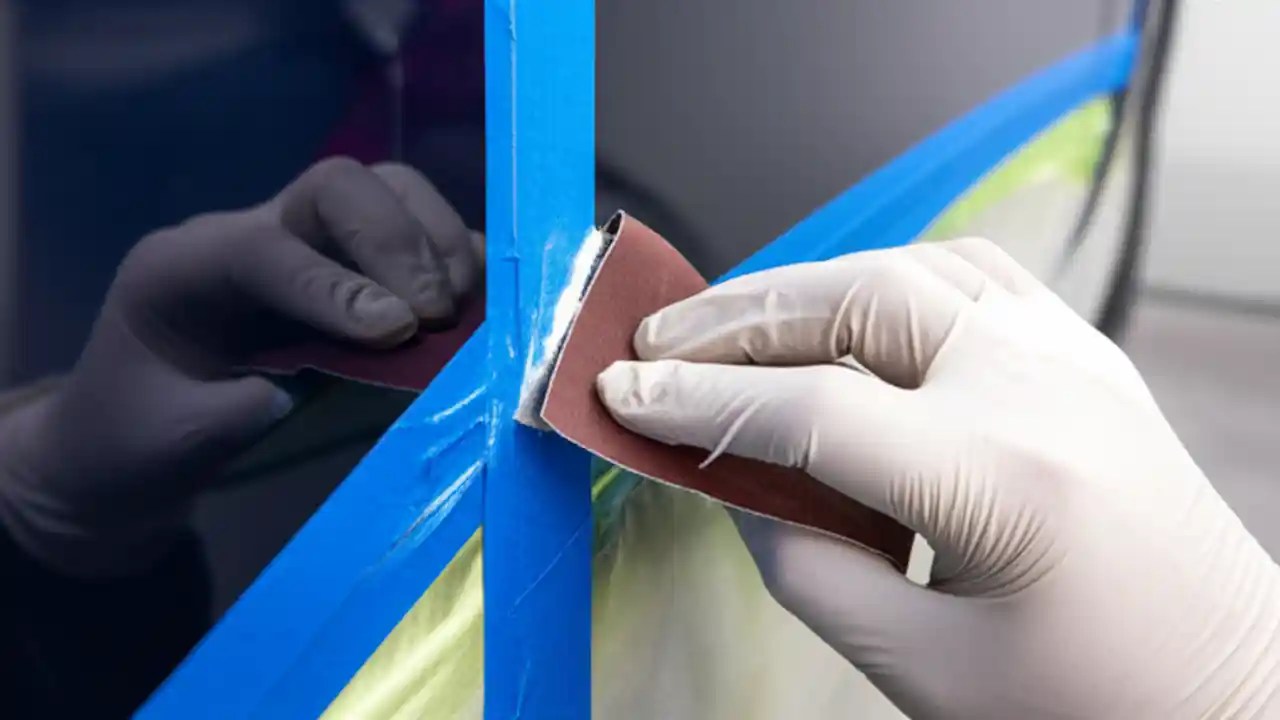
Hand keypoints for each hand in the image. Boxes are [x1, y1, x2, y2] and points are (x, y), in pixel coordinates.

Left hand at [0, 158, 480, 576]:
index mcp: (182, 267)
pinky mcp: (352, 267)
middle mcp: (250, 232)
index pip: (266, 246)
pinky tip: (475, 308)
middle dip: (397, 243)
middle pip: (338, 185)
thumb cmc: (137, 441)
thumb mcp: (168, 442)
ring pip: (388, 191)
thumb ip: (240, 410)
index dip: (335, 285)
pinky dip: (456, 259)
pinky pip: (418, 233)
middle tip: (433, 317)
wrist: (134, 441)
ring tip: (455, 313)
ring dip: (436, 242)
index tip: (398, 332)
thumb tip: (327, 383)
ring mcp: (306, 243)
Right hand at [597, 238, 1279, 718]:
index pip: (808, 411)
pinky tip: (841, 308)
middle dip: (735, 317)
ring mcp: (1073, 357)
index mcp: (1002, 476)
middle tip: (656, 343)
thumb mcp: (924, 669)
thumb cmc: (1098, 703)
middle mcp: (1042, 388)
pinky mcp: (1084, 355)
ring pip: (909, 269)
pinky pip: (973, 273)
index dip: (699, 403)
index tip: (626, 398)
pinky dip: (888, 277)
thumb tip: (735, 485)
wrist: (1231, 689)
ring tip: (729, 322)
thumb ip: (808, 569)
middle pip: (855, 302)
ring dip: (805, 286)